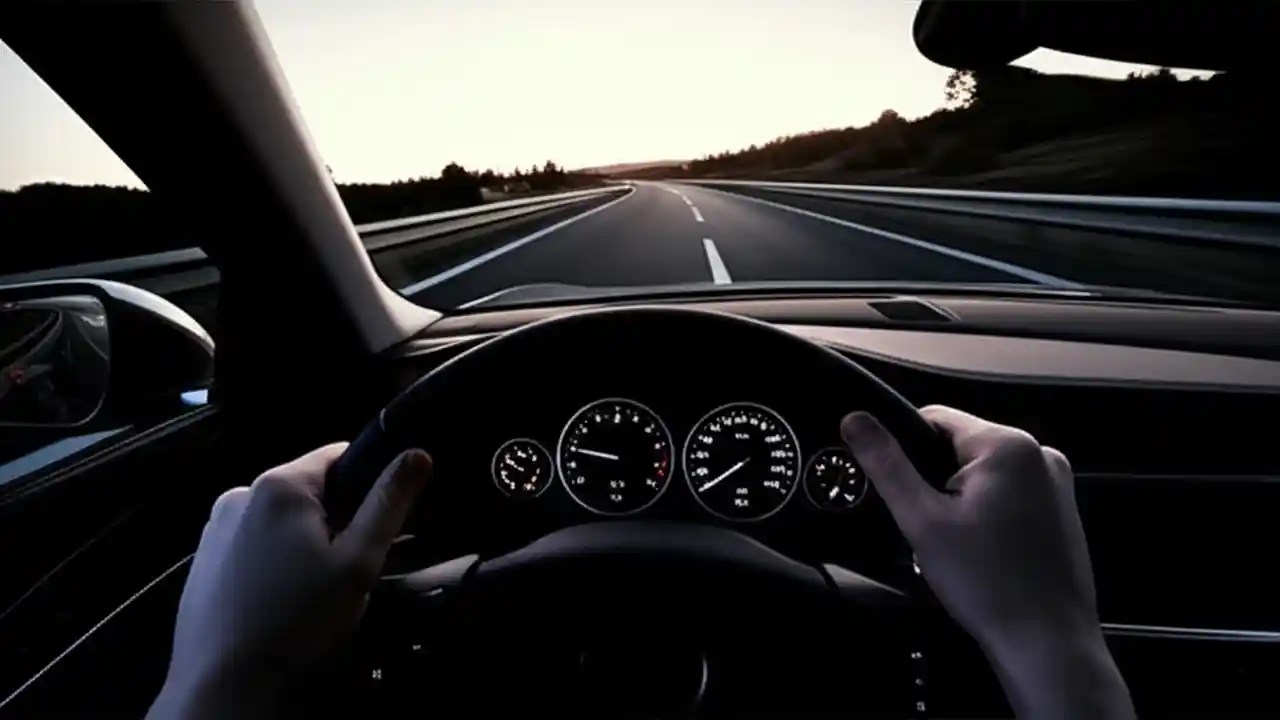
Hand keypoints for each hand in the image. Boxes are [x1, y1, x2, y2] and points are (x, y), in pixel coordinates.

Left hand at [149, 444, 431, 718]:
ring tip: (308, 594)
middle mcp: (240, 495)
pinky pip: (253, 544)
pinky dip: (272, 563)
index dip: (366, 486)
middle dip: (333, 523)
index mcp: (280, 486)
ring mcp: (215, 528)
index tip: (371, 528)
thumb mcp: (357, 563)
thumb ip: (388, 504)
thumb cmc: (296, 622)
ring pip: (280, 520)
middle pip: (309, 491)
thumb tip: (417, 454)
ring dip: (301, 544)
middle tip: (342, 572)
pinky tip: (277, 602)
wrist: (225, 686)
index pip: (339, 454)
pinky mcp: (204, 559)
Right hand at [842, 406, 1132, 719]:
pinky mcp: (1060, 508)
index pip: (934, 418)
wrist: (1045, 642)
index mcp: (1007, 445)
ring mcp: (1055, 482)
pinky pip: (1006, 494)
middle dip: (936, 484)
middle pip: (959, 448)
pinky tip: (985, 552)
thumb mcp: (922, 520)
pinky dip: (986, 515)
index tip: (907, 497)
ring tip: (962, 547)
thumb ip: (886, 464)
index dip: (907, 453)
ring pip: (981, 474)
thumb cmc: (987, 584)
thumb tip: (855, 421)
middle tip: (935, 531)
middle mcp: (1039, 454)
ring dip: (961, 501)